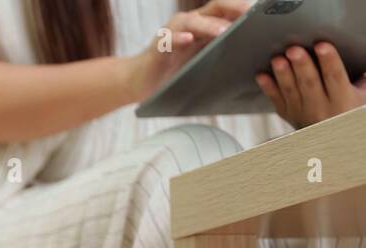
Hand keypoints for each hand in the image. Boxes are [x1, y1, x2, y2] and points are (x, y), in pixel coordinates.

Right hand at [128, 0, 251, 101]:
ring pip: (193, 22)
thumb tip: (254, 53)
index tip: (267, 12)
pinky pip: (169, 40)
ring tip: (224, 31)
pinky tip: (187, 40)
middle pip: (215, 7)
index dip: (246, 8)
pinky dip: (178, 39)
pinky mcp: (158, 47)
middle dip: (234, 7)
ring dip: (209, 25)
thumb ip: (223, 51)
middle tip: (251, 13)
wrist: (140, 81)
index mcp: (204, 25)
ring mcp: (172, 33)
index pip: (228, 9)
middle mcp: (189, 23)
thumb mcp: (204, 59)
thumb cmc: (175, 72)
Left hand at [257, 43, 365, 128]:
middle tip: (293, 50)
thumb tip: (360, 52)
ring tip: (277, 59)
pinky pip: (276, 100)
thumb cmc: (347, 110)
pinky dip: (268, 87)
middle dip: (301, 65)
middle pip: (310, 83)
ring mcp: (302, 112)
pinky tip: (262, 75)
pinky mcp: (288, 114)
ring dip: (282, 74)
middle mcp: (321, 108)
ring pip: (291, 91)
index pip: (335, 77)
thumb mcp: (362, 95)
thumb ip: (360, 77)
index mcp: (343, 100)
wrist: (331, 138)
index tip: (322, 45)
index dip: (329, 61)